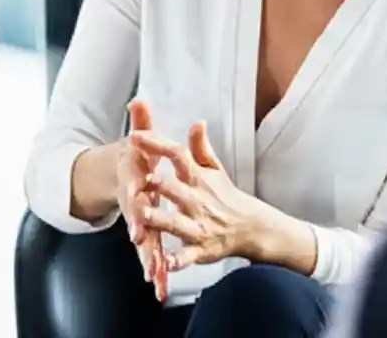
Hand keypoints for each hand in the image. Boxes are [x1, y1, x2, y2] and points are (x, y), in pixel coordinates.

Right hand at [117, 99, 167, 300]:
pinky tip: (160, 287)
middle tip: (146, 255)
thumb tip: (139, 100)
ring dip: (149, 261)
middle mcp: (134, 204)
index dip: (135, 204)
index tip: (136, 214)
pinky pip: (151, 252)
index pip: (133, 192)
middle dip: (141, 239)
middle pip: (137, 222)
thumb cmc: (135, 156)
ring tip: (156, 281)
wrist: (120, 173)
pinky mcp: (145, 231)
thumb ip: (140, 122)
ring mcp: (139, 220)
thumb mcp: (138, 139)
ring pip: (144, 243)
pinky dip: (155, 269)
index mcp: (134, 181)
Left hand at [135, 122, 312, 272]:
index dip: (156, 145)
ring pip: (176, 223)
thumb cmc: (225, 195)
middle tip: (139, 177)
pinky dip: (176, 261)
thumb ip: (200, 147)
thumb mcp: (214, 169)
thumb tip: (197, 122)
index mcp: (198, 178)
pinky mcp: (200, 250)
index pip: (177, 156)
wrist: (251, 227)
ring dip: (160, 220)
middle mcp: (197, 201)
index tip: (135, 136)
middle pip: (176, 189)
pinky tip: (163, 263)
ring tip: (143, 215)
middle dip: (158, 184)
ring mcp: (198, 227)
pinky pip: (186, 257)